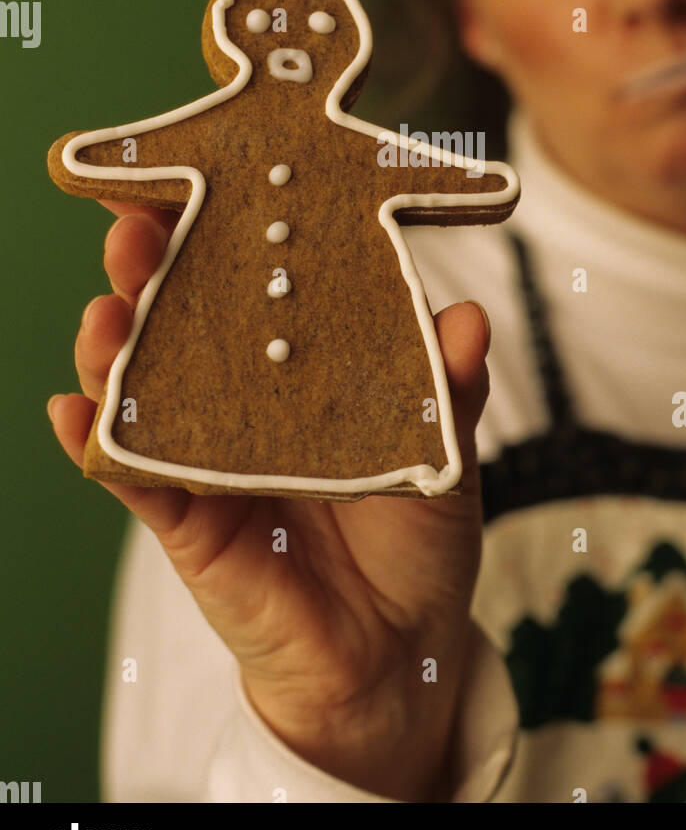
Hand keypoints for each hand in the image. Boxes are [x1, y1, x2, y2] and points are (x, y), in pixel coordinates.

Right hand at [48, 201, 490, 801]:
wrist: (401, 647)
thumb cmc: (418, 534)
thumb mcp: (443, 450)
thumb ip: (447, 388)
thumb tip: (467, 320)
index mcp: (302, 371)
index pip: (253, 288)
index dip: (223, 237)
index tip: (204, 182)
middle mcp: (243, 404)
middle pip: (183, 324)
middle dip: (152, 274)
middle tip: (135, 232)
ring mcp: (206, 459)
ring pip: (143, 390)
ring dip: (113, 349)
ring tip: (105, 315)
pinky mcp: (186, 523)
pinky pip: (132, 479)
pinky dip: (97, 445)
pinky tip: (74, 411)